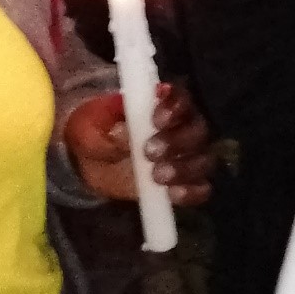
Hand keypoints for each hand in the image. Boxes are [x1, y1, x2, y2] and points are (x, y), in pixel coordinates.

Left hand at [66, 85, 215, 206]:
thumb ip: (106, 131)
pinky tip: (172, 194)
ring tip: (157, 176)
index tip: (156, 119)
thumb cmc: (95, 133)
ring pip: (203, 159)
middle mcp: (183, 127)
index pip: (181, 99)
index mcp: (163, 105)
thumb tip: (120, 132)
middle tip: (149, 152)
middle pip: (197, 130)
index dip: (175, 106)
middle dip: (177, 141)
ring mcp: (187, 157)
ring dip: (183, 167)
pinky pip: (201, 188)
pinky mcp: (185, 184)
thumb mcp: (91, 129)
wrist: (93, 163)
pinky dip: (192, 191)